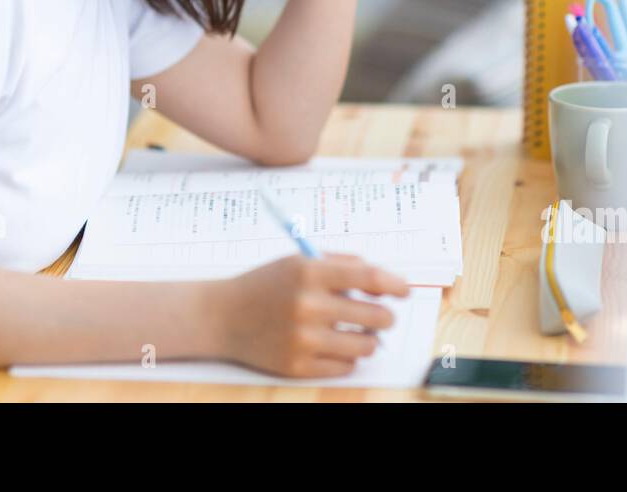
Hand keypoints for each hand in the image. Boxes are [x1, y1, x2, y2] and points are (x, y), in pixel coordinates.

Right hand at [214, 253, 409, 377]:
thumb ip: (341, 265)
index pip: (369, 277)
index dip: (395, 284)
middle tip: (381, 315)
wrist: (222, 317)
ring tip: (357, 332)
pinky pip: (346, 366)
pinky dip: (346, 356)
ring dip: (369, 338)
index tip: (405, 290)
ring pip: (367, 344)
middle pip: (376, 315)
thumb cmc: (266, 285)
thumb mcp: (298, 261)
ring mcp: (303, 339)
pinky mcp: (298, 366)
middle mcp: (307, 304)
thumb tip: (384, 280)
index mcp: (309, 271)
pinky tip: (332, 345)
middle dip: (385, 315)